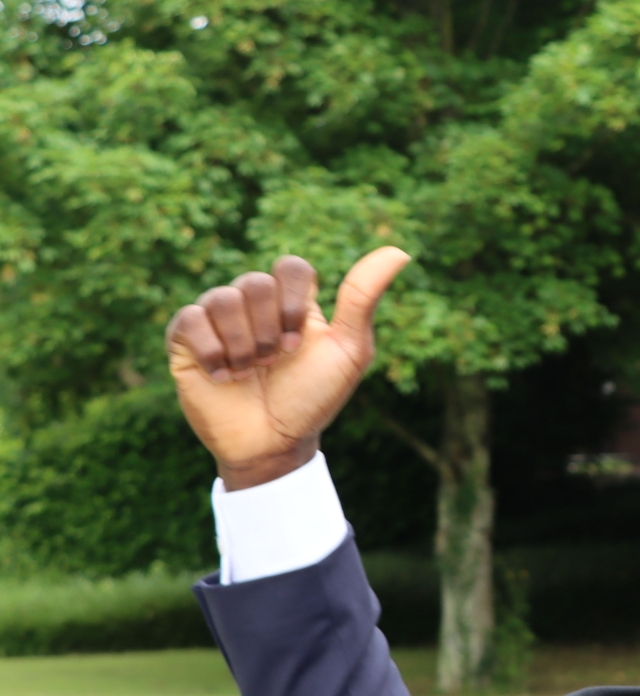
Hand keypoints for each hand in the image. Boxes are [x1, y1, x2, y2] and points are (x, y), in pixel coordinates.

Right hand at [166, 248, 408, 488]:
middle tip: (274, 364)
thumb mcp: (349, 350)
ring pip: (222, 298)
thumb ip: (363, 298)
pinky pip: (190, 319)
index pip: (291, 267)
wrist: (272, 443)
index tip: (299, 343)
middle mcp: (254, 304)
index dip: (294, 302)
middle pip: (255, 283)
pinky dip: (212, 352)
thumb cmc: (313, 398)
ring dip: (243, 346)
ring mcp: (218, 319)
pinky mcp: (185, 338)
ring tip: (250, 373)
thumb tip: (398, 251)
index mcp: (293, 302)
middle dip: (269, 332)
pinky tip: (224, 377)